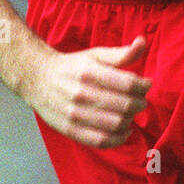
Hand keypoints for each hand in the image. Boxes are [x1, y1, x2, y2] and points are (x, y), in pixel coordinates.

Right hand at [23, 35, 152, 147]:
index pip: (129, 83)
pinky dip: (118, 139)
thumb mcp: (95, 55)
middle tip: (140, 100)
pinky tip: (124, 130)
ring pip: (116, 124)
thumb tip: (142, 42)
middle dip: (140, 103)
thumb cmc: (72, 67)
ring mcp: (74, 114)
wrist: (37, 79)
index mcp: (89, 72)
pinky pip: (101, 141)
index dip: (144, 86)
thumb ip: (121, 53)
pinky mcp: (69, 130)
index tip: (146, 84)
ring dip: (131, 120)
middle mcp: (81, 93)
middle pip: (125, 105)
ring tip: (131, 113)